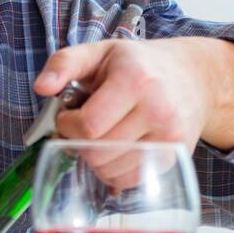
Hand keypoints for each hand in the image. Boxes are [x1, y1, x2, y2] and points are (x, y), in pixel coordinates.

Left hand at [32, 38, 233, 187]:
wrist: (192, 77)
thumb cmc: (138, 65)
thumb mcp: (99, 51)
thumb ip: (63, 64)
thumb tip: (42, 88)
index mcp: (135, 79)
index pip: (89, 125)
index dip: (67, 126)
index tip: (67, 118)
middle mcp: (158, 110)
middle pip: (99, 152)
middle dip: (78, 144)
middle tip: (81, 130)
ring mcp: (170, 138)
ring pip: (112, 171)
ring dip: (94, 160)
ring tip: (100, 138)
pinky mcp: (175, 158)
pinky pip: (129, 181)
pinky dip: (112, 172)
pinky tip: (114, 151)